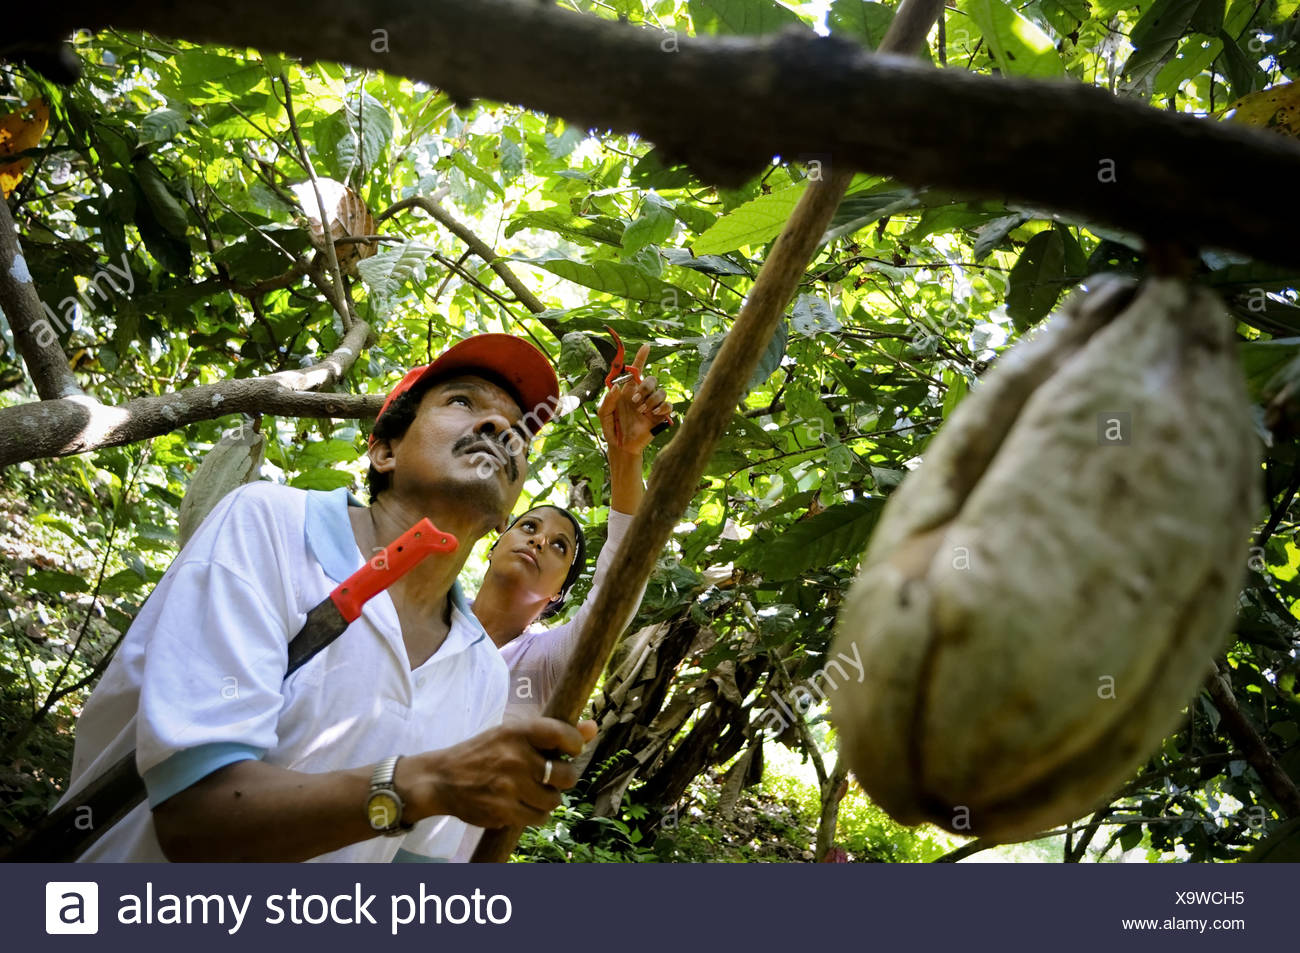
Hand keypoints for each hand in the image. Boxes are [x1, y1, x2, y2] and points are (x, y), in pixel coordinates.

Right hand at [404, 717, 596, 828]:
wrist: (441, 780)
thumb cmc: (483, 753)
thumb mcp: (512, 734)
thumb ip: (554, 732)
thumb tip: (594, 728)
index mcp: (517, 731)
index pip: (563, 734)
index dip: (575, 745)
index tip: (571, 750)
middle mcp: (515, 757)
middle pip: (567, 775)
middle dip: (562, 778)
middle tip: (548, 776)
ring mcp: (510, 786)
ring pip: (554, 801)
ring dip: (548, 799)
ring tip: (531, 792)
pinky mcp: (504, 811)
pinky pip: (538, 818)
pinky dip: (535, 814)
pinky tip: (520, 805)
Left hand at [598, 343, 672, 454]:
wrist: (622, 446)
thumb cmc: (612, 428)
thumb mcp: (604, 414)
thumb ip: (608, 400)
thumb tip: (617, 387)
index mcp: (629, 391)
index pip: (637, 370)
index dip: (642, 357)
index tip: (646, 346)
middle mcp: (642, 395)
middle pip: (651, 379)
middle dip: (645, 387)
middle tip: (635, 401)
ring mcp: (652, 405)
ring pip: (660, 391)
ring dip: (651, 400)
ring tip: (641, 411)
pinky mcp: (660, 415)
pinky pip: (668, 404)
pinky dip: (662, 407)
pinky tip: (653, 414)